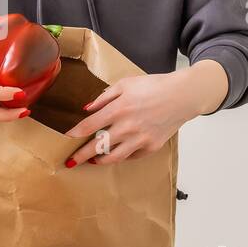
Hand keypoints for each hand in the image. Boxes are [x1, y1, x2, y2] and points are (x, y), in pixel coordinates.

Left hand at [64, 60, 228, 165]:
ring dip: (99, 160)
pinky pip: (131, 156)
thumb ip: (104, 97)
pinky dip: (121, 155)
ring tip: (91, 160)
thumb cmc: (154, 86)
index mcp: (119, 109)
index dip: (74, 134)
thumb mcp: (125, 84)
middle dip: (81, 156)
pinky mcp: (151, 147)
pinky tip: (116, 152)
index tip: (64, 139)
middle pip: (98, 146)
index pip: (89, 126)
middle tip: (69, 162)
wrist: (183, 96)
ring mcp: (140, 139)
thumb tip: (86, 109)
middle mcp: (128, 127)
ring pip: (114, 157)